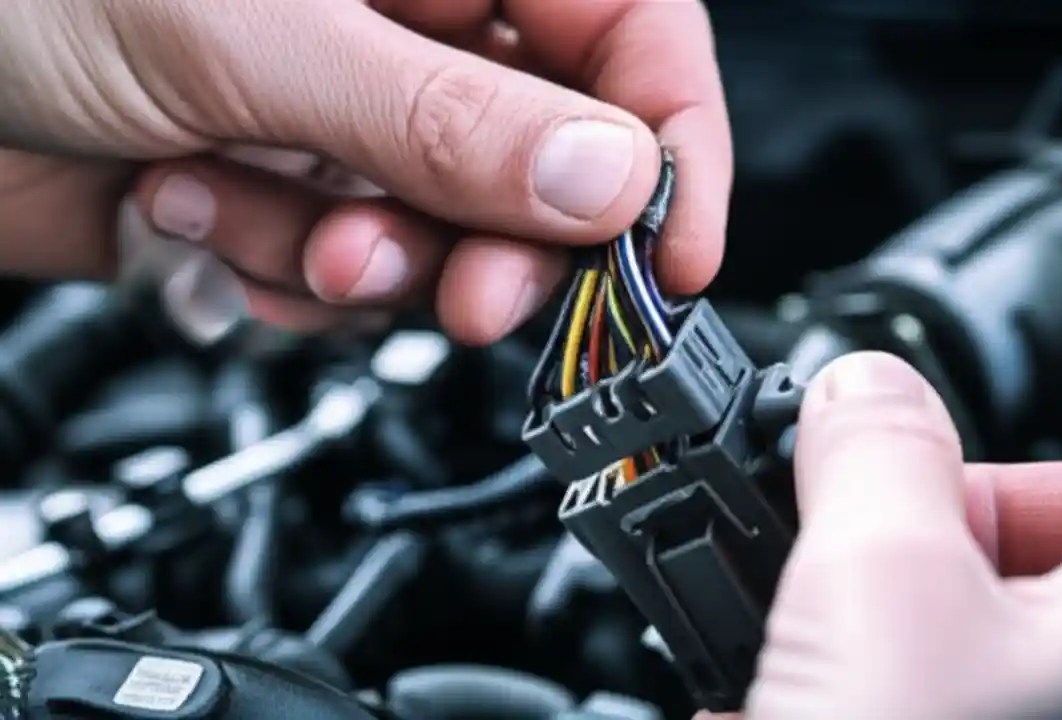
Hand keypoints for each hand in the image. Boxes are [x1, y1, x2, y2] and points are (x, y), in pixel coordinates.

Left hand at [0, 0, 729, 340]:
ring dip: (368, 260)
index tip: (669, 249)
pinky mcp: (282, 194)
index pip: (624, 29)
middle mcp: (403, 24)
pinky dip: (282, 272)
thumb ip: (445, 116)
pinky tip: (199, 213)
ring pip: (445, 234)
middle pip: (546, 156)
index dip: (668, 140)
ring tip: (285, 231)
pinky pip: (347, 274)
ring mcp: (344, 116)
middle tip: (472, 291)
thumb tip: (608, 176)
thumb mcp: (255, 32)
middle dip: (503, 239)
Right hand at [708, 352, 1061, 718]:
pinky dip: (853, 698)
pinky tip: (785, 711)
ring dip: (859, 649)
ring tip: (792, 674)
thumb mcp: (878, 586)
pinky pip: (924, 707)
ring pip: (962, 658)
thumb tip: (862, 387)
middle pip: (1032, 576)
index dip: (1021, 479)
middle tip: (841, 604)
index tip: (919, 503)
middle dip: (904, 578)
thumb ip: (875, 455)